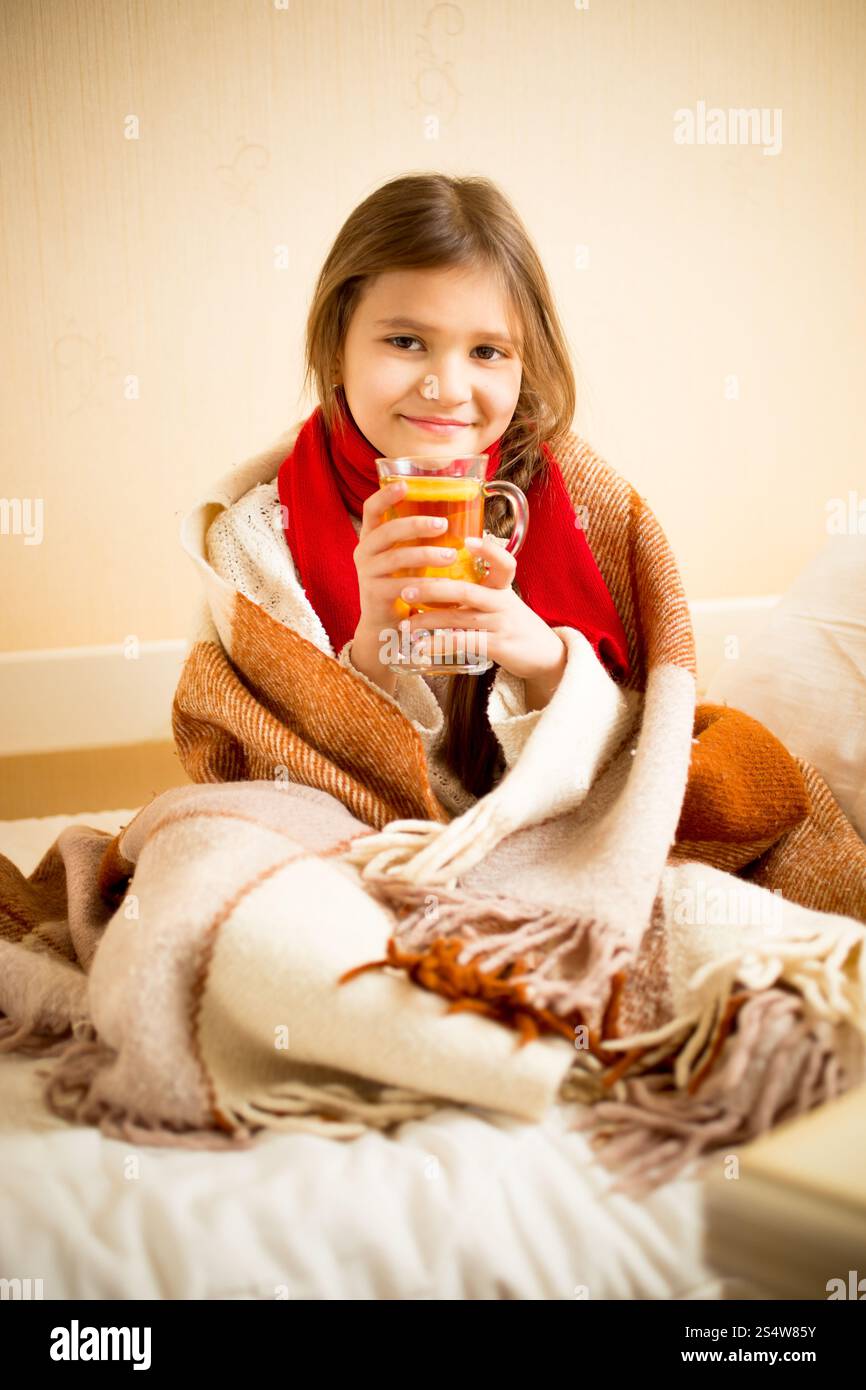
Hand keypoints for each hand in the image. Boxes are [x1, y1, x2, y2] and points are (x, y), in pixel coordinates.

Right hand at [352, 478, 455, 644]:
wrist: (385, 623)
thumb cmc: (402, 583)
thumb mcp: (405, 557)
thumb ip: (417, 539)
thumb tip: (454, 515)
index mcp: (370, 537)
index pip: (371, 509)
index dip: (385, 496)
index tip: (404, 484)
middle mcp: (363, 552)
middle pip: (387, 531)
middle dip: (416, 525)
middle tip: (443, 524)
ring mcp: (366, 573)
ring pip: (396, 558)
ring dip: (426, 555)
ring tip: (452, 556)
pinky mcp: (374, 594)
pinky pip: (401, 585)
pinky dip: (425, 584)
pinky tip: (444, 585)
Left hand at [402, 532, 566, 699]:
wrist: (546, 657)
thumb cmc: (514, 626)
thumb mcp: (503, 603)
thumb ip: (478, 591)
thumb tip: (438, 581)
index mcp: (503, 588)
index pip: (503, 563)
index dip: (488, 550)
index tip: (467, 541)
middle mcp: (503, 603)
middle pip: (466, 591)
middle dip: (432, 589)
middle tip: (406, 589)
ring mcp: (500, 625)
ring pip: (458, 618)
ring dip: (428, 621)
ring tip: (405, 625)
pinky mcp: (498, 646)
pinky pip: (463, 643)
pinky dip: (440, 645)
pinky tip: (422, 647)